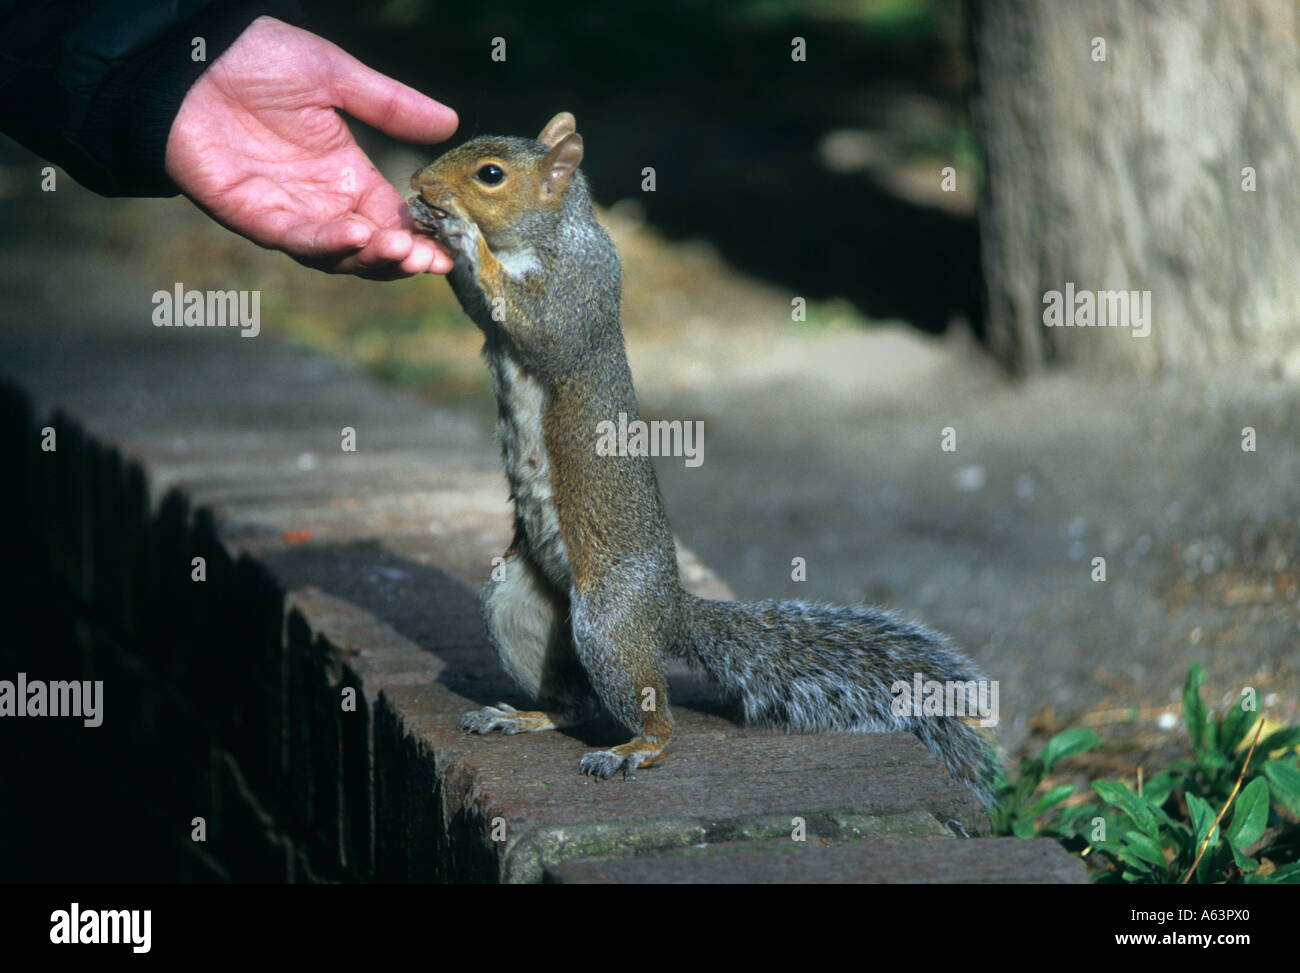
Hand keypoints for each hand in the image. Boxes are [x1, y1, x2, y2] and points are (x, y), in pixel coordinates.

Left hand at [164, 16, 457, 278]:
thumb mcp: (336, 77)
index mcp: (346, 176)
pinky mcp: (251, 214)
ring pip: (337, 256)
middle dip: (404, 259)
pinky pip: (296, 239)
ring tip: (403, 248)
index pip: (394, 219)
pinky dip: (328, 242)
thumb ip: (389, 105)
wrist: (191, 53)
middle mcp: (321, 202)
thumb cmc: (257, 58)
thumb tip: (450, 123)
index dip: (424, 237)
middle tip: (434, 259)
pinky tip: (359, 232)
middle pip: (371, 250)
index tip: (453, 247)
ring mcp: (287, 212)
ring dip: (371, 258)